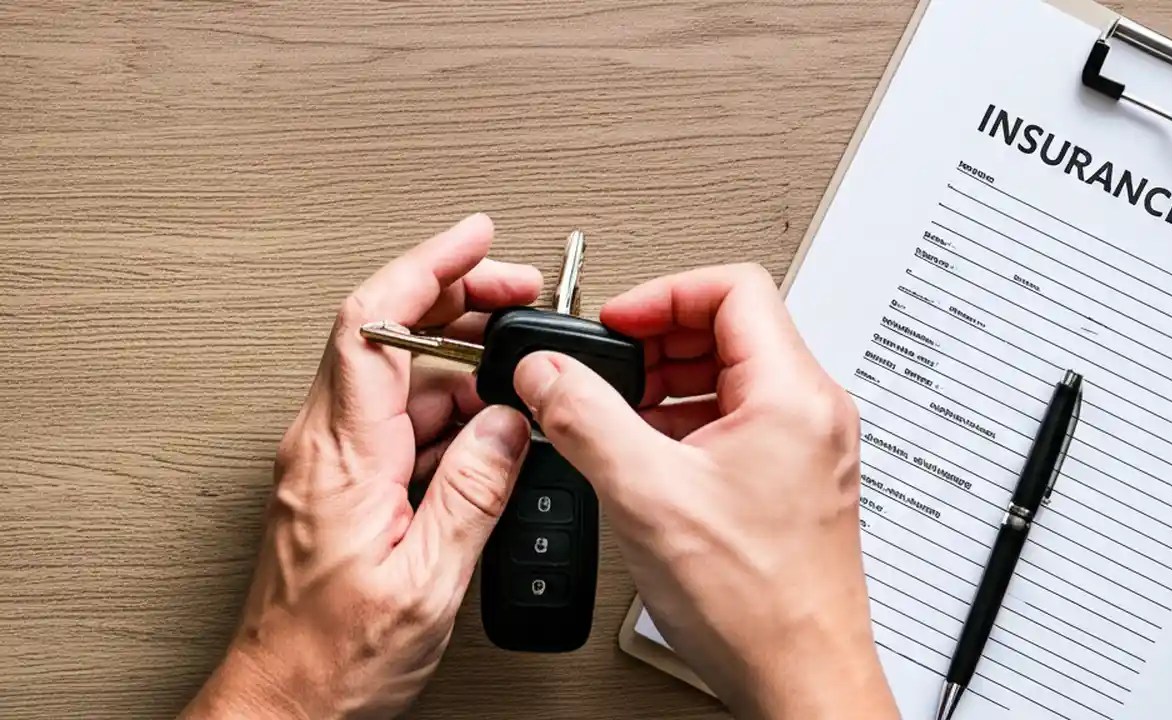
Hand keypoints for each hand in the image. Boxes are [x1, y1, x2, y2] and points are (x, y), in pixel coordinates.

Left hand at [181, 214, 541, 719]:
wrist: (283, 704)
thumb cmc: (332, 658)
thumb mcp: (426, 579)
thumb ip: (475, 490)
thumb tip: (512, 422)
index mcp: (340, 455)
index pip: (371, 323)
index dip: (424, 265)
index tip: (474, 238)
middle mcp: (325, 446)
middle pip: (387, 335)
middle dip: (458, 301)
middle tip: (519, 292)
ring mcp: (332, 464)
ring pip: (397, 379)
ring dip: (460, 362)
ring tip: (521, 367)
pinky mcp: (343, 485)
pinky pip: (397, 423)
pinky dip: (448, 409)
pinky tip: (489, 426)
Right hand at [512, 264, 897, 719]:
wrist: (799, 679)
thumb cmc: (754, 603)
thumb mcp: (644, 495)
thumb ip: (584, 418)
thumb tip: (546, 373)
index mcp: (791, 394)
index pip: (733, 287)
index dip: (663, 293)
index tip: (617, 323)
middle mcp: (813, 412)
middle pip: (734, 326)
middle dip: (661, 339)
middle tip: (610, 367)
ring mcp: (810, 446)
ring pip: (735, 375)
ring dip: (673, 381)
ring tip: (622, 412)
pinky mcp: (798, 479)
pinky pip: (742, 420)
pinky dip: (691, 421)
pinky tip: (650, 455)